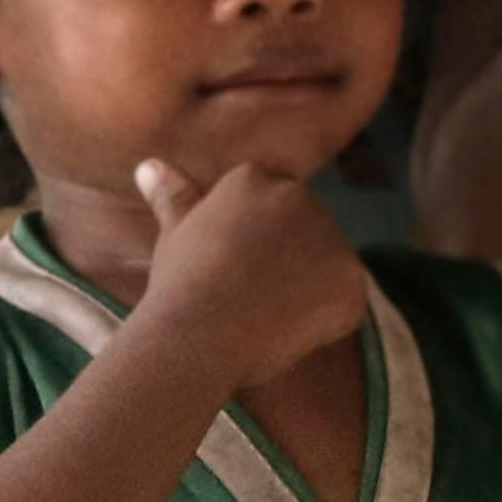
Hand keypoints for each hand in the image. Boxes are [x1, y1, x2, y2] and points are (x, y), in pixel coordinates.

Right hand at [128, 155, 370, 388]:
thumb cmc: (180, 287)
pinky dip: (324, 321)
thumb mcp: (173, 234)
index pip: (274, 209)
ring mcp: (332, 237)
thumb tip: (149, 165)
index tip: (232, 269)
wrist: (198, 336)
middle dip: (287, 263)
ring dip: (308, 291)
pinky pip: (345, 302)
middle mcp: (301, 196)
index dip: (255, 248)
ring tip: (266, 313)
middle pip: (306, 232)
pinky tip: (288, 330)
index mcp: (259, 178)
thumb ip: (175, 196)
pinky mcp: (352, 281)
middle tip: (249, 294)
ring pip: (327, 267)